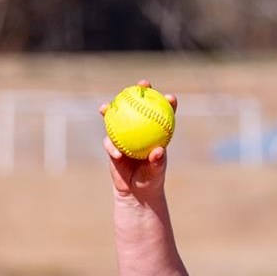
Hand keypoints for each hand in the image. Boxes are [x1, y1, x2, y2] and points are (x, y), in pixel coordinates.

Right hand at [101, 80, 176, 200]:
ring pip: (117, 117)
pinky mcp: (112, 145)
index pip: (163, 113)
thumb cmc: (150, 179)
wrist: (135, 190)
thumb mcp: (156, 172)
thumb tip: (159, 151)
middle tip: (142, 84)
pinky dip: (112, 146)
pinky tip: (115, 151)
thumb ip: (158, 162)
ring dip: (111, 108)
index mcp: (154, 132)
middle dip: (140, 91)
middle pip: (138, 105)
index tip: (170, 98)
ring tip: (106, 107)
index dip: (167, 103)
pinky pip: (110, 142)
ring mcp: (124, 134)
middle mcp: (139, 128)